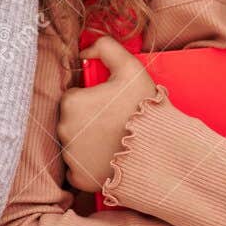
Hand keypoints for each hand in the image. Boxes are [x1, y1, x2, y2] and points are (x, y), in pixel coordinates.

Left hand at [58, 36, 157, 191]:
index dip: (92, 98)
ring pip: (73, 143)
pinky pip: (76, 170)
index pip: (74, 97)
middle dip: (88, 119)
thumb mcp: (130, 68)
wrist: (160, 151)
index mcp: (71, 102)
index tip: (110, 104)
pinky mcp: (79, 179)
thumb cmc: (145, 108)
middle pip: (71, 120)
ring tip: (113, 140)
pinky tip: (106, 159)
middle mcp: (64, 129)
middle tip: (114, 122)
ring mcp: (70, 156)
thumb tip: (84, 49)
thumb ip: (106, 47)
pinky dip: (88, 166)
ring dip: (87, 141)